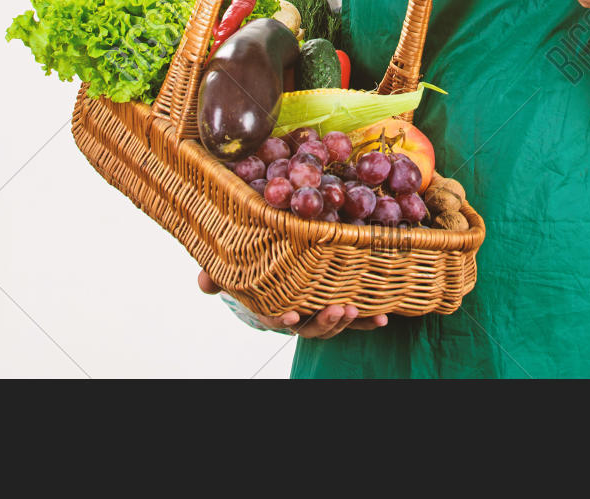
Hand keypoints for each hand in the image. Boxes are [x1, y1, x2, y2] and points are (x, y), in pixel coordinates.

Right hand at [197, 269, 388, 336]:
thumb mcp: (232, 266)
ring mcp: (319, 310)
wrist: (274, 261)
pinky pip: (355, 316)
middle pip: (309, 327)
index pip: (274, 317)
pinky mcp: (338, 302)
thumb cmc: (252, 264)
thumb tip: (204, 283)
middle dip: (324, 321)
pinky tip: (385, 318)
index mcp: (272, 305)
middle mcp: (297, 313)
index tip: (289, 316)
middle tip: (336, 310)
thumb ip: (217, 274)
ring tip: (356, 310)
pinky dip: (370, 320)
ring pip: (332, 325)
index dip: (281, 319)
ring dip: (346, 321)